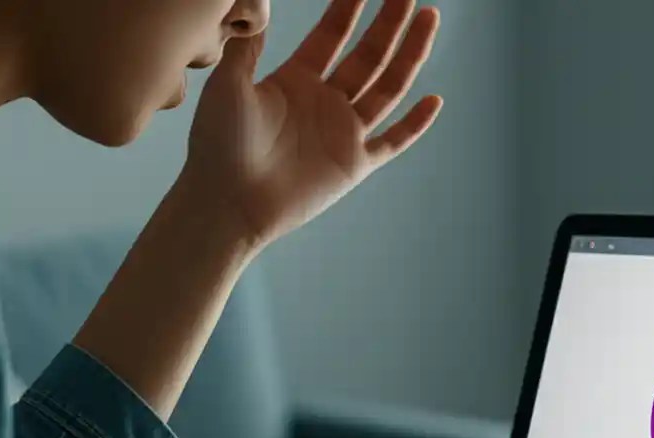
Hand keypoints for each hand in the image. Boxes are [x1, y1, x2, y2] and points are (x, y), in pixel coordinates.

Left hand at [180, 0, 442, 248]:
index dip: (350, 7)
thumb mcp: (228, 84)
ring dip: (410, 54)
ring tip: (429, 19)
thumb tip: (254, 5)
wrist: (228, 202)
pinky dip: (415, 124)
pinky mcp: (354, 165)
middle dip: (389, 23)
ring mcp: (343, 133)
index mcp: (296, 80)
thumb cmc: (219, 145)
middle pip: (368, 55)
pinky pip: (393, 141)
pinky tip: (435, 100)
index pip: (332, 35)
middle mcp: (324, 102)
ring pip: (388, 87)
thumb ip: (247, 46)